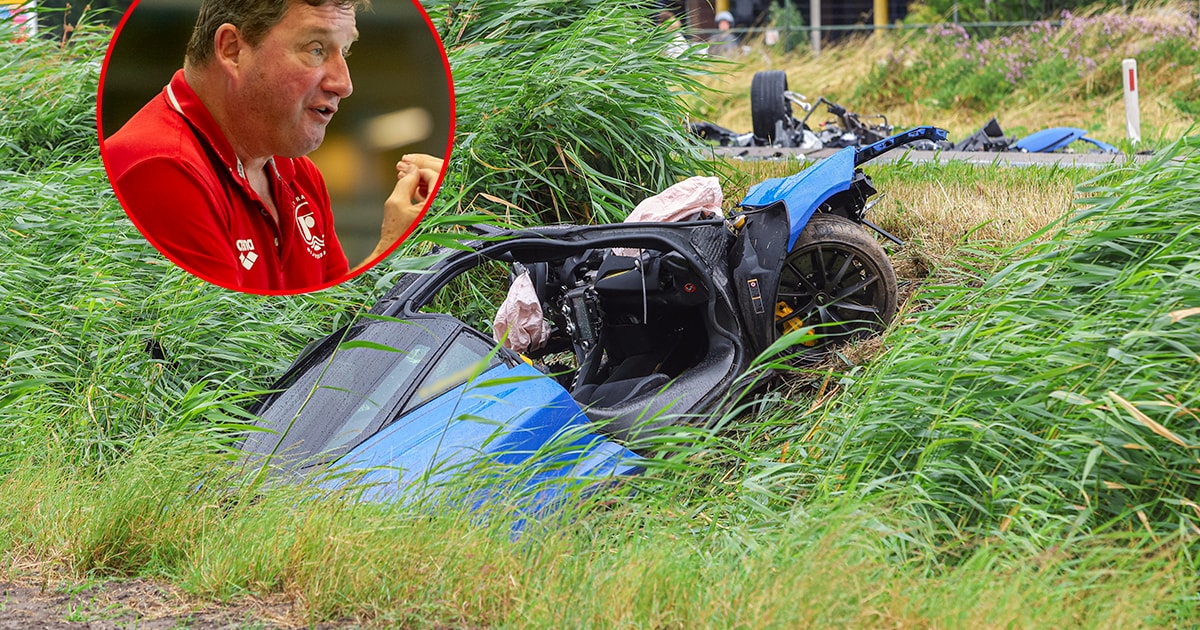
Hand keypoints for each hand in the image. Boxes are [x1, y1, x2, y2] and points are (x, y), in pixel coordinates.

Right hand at [353, 153, 444, 270]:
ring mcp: (442, 212)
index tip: (405, 166)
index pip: (437, 175)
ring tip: (402, 173)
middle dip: (422, 166)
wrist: (394, 254)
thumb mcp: (396, 203)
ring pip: (437, 185)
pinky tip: (408, 185)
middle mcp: (445, 208)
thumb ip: (406, 181)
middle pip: (441, 176)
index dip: (419, 167)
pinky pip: (434, 195)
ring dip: (420, 176)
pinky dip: (421, 187)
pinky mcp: (437, 216)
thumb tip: (411, 168)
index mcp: (439, 205)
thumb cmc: (396, 234)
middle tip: (405, 162)